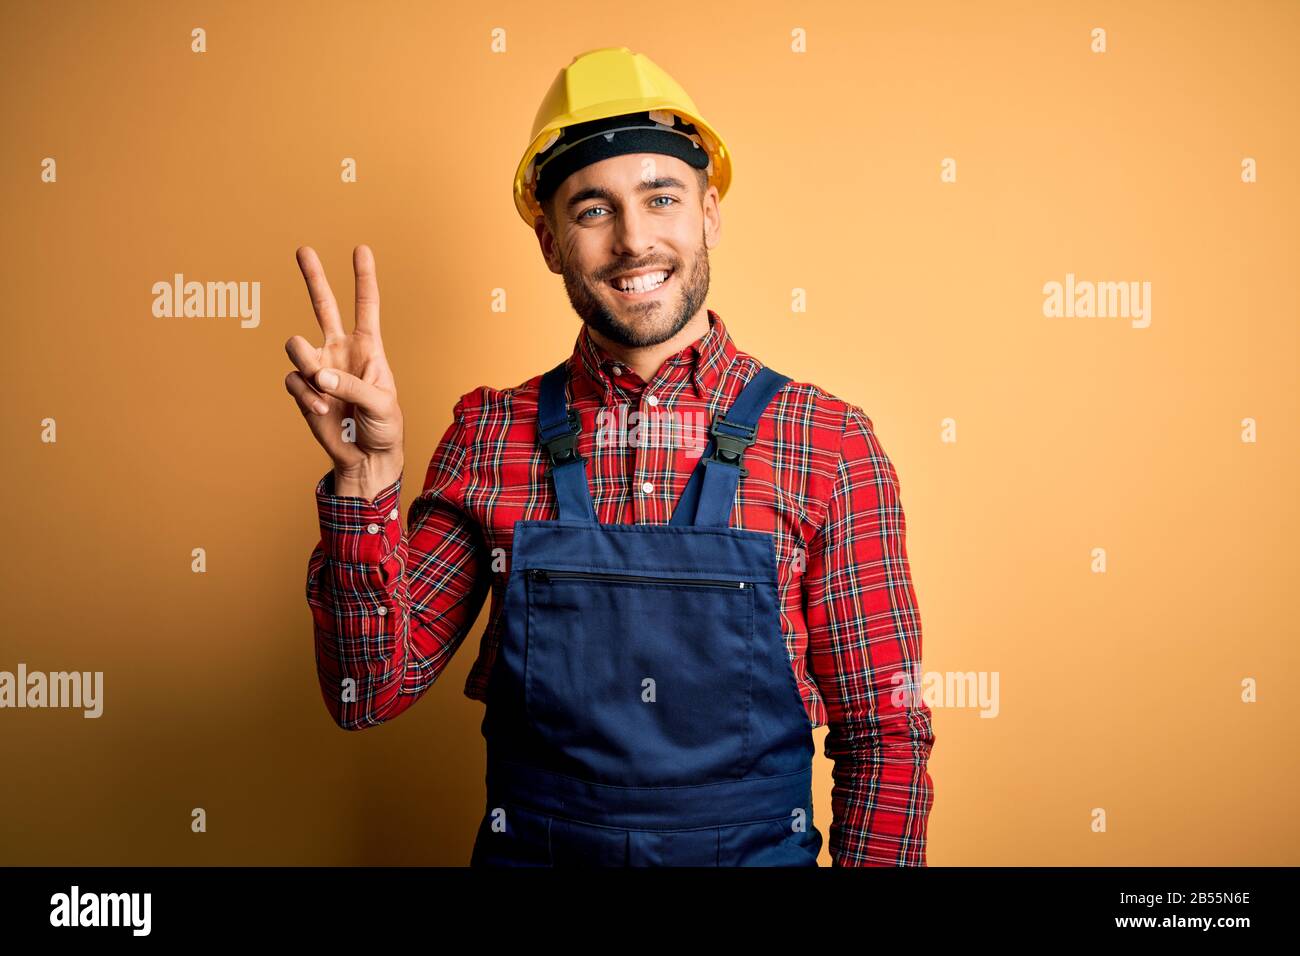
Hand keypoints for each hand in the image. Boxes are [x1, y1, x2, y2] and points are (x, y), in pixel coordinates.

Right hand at [284, 245, 403, 481]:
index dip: (363, 277)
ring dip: (307, 364)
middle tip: (303, 249)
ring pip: (297, 346)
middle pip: (323, 306)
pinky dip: (305, 395)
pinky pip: (293, 381)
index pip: (366, 306)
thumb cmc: (384, 427)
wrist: (367, 457)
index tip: (361, 248)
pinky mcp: (304, 389)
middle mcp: (341, 351)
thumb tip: (319, 374)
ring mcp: (319, 368)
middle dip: (313, 277)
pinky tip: (320, 409)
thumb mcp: (381, 403)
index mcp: (368, 347)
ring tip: (323, 385)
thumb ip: (352, 385)